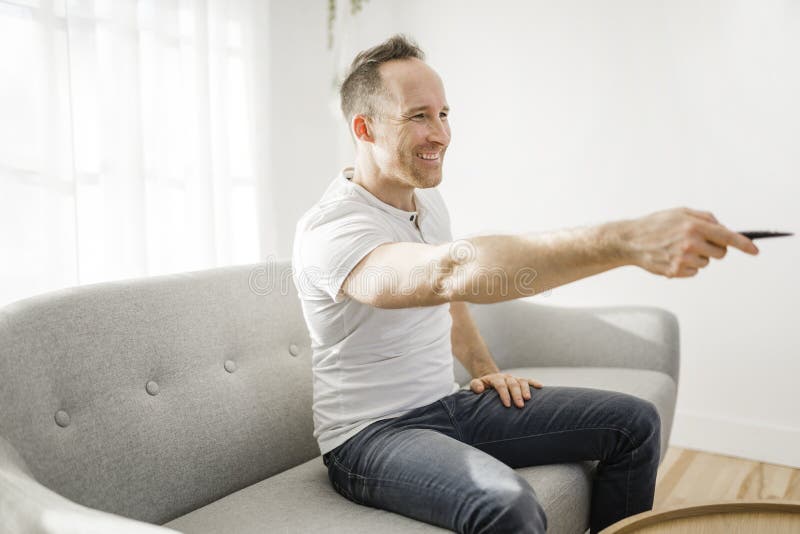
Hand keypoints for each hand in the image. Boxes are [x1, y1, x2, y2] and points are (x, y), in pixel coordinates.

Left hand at [470, 373, 543, 407]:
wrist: (490, 379)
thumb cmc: (483, 386)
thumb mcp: (476, 384)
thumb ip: (476, 385)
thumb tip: (480, 389)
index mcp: (495, 378)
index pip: (500, 385)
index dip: (504, 394)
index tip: (507, 405)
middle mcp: (506, 377)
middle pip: (512, 383)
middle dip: (516, 394)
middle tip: (520, 405)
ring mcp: (514, 378)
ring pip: (522, 381)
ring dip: (526, 389)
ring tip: (528, 399)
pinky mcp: (520, 380)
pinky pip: (528, 380)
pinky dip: (534, 383)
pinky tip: (541, 387)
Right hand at [620, 207, 758, 277]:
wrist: (630, 241)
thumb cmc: (655, 225)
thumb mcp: (680, 212)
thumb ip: (705, 218)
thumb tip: (723, 228)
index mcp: (694, 226)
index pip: (727, 237)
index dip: (744, 245)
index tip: (755, 250)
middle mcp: (691, 243)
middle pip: (720, 253)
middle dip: (713, 248)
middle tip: (696, 241)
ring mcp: (683, 259)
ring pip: (706, 263)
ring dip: (697, 257)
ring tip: (678, 249)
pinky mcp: (676, 271)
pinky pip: (694, 271)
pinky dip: (687, 266)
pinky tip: (672, 257)